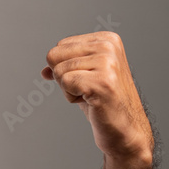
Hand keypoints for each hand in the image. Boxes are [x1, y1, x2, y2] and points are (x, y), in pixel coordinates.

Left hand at [41, 31, 152, 163]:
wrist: (125, 130)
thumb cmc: (104, 103)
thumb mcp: (82, 78)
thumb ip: (63, 67)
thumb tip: (44, 71)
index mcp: (106, 39)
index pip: (59, 46)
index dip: (66, 68)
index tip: (88, 80)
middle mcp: (108, 46)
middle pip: (54, 55)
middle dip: (64, 77)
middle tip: (88, 89)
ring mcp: (107, 63)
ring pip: (58, 71)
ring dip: (69, 90)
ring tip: (92, 96)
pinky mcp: (102, 81)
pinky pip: (64, 83)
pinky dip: (71, 98)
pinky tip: (92, 102)